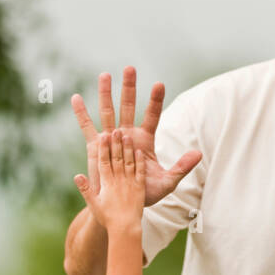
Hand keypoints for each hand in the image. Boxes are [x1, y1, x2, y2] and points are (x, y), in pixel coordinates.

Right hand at [71, 65, 201, 206]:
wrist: (123, 206)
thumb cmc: (145, 195)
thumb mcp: (167, 182)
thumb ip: (181, 167)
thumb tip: (198, 154)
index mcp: (145, 140)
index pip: (152, 115)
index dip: (155, 101)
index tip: (159, 84)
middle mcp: (127, 134)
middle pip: (128, 106)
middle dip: (129, 88)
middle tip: (130, 68)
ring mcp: (111, 139)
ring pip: (108, 111)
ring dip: (106, 93)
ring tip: (105, 75)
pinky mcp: (96, 146)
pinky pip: (87, 127)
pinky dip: (81, 113)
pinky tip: (76, 98)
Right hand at [74, 128, 143, 234]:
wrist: (125, 229)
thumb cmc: (107, 218)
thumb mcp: (93, 204)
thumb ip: (85, 189)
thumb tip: (76, 175)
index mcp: (106, 184)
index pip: (104, 162)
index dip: (104, 148)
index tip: (103, 136)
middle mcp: (118, 180)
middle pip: (117, 158)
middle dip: (115, 143)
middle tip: (115, 130)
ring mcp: (130, 183)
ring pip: (129, 162)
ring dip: (128, 148)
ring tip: (127, 135)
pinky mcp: (139, 188)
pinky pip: (140, 172)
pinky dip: (139, 162)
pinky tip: (139, 152)